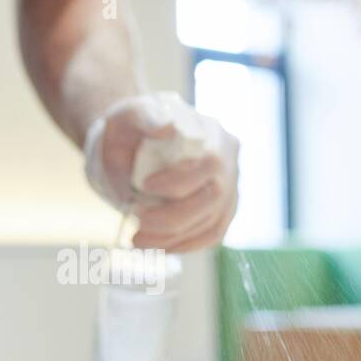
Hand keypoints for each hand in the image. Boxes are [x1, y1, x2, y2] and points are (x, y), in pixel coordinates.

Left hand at [83, 91, 238, 252]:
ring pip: (212, 223)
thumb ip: (146, 117)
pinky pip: (211, 236)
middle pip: (214, 198)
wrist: (132, 145)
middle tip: (137, 223)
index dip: (180, 181)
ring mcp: (229, 188)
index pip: (210, 162)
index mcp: (212, 133)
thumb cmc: (132, 129)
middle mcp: (229, 161)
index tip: (144, 186)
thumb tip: (167, 127)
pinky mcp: (221, 211)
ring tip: (137, 240)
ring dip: (173, 238)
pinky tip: (157, 246)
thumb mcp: (131, 114)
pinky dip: (184, 245)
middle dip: (174, 217)